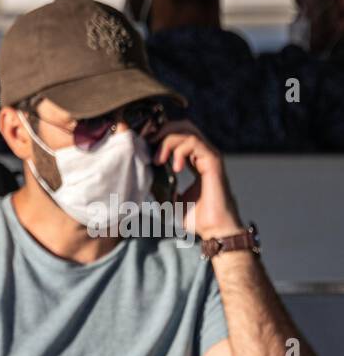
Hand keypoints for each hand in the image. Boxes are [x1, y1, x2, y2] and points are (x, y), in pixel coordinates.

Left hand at [151, 120, 243, 238]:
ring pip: (187, 131)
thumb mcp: (169, 199)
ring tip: (158, 160)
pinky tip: (175, 168)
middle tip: (147, 147)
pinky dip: (180, 151)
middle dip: (161, 132)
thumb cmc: (196, 217)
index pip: (176, 136)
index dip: (158, 136)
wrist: (214, 229)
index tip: (142, 146)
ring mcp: (209, 156)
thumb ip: (159, 187)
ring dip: (167, 141)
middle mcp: (202, 155)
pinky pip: (195, 143)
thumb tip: (142, 180)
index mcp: (193, 160)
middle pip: (182, 126)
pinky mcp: (213, 161)